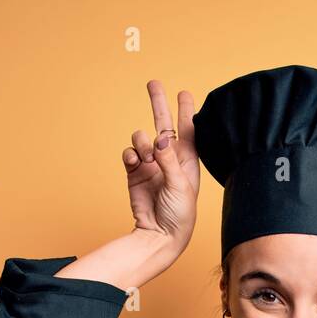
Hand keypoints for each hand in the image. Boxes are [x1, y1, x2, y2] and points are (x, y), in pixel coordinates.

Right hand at [123, 80, 199, 256]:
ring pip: (142, 138)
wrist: (160, 235)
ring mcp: (150, 165)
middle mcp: (168, 159)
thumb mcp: (180, 185)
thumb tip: (161, 138)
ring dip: (142, 142)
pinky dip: (130, 154)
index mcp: (186, 160)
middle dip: (158, 103)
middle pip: (163, 124)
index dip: (185, 110)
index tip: (183, 92)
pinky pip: (129, 154)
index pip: (187, 129)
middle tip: (153, 83)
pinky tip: (135, 161)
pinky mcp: (135, 173)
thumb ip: (169, 160)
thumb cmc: (180, 214)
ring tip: (146, 156)